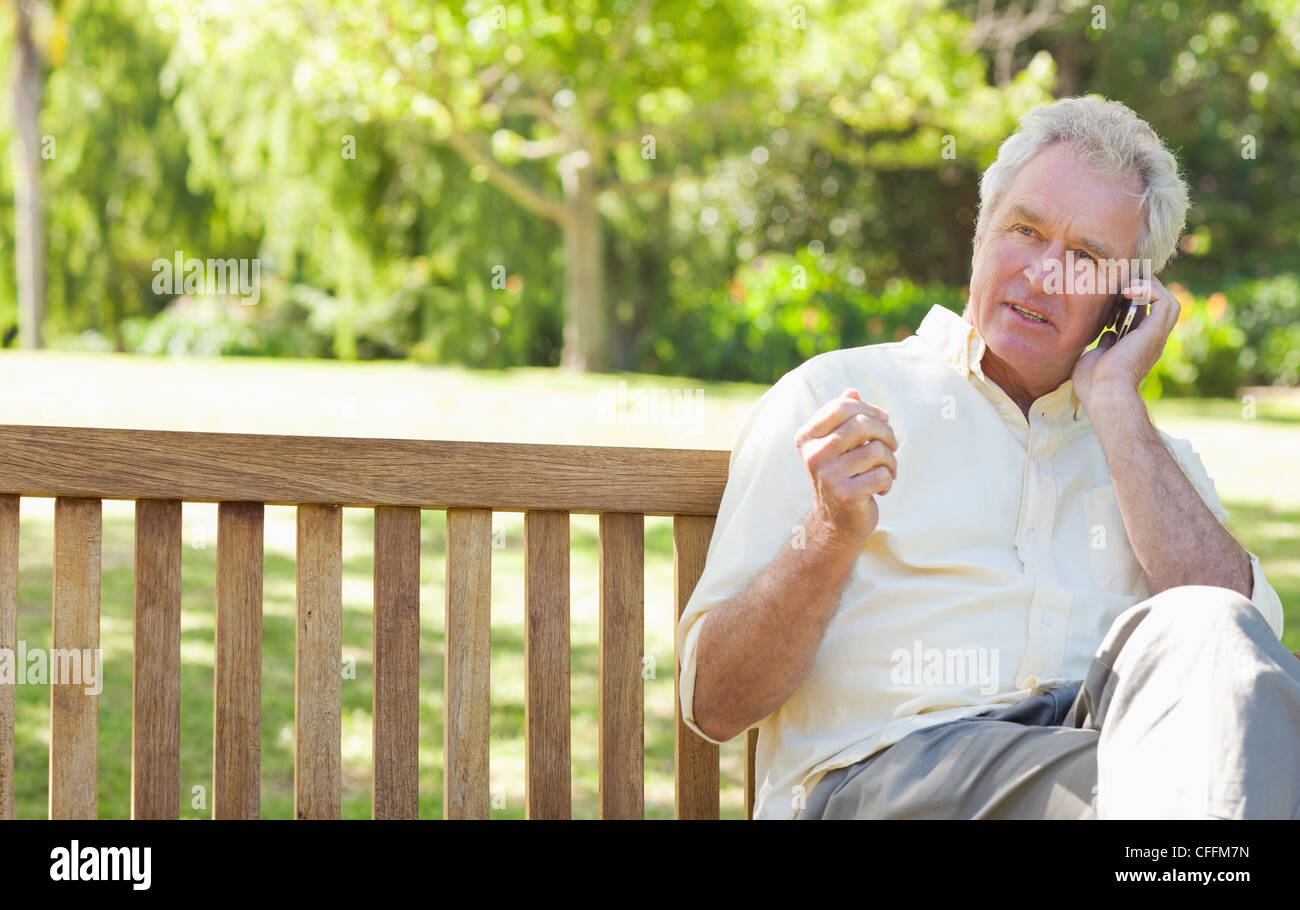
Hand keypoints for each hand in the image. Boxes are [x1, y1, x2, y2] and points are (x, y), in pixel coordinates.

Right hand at [793, 388, 898, 548]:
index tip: (883, 420)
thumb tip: (852, 392)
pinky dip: (888, 481)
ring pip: (876, 451)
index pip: (841, 406)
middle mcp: (813, 455)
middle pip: (860, 425)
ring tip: (886, 470)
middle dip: (886, 433)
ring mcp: (828, 476)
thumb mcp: (839, 445)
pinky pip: (881, 475)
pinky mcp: (845, 495)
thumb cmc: (843, 476)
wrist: (836, 522)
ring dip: (890, 461)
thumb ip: (843, 418)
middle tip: (892, 445)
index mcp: (808, 438)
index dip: (869, 409)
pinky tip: (881, 488)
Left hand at [1072, 277, 1179, 406]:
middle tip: (1122, 285)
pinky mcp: (1155, 332)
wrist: (1104, 393)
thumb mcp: (1098, 357)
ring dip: (1149, 287)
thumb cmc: (1094, 384)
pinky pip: (1164, 301)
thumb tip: (1107, 335)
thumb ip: (1106, 343)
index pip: (1145, 316)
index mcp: (1138, 346)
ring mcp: (1155, 336)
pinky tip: (1129, 290)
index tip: (1112, 296)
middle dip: (1143, 289)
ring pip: (1168, 301)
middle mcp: (1151, 340)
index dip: (1132, 300)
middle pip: (1160, 305)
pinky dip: (1149, 290)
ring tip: (1128, 285)